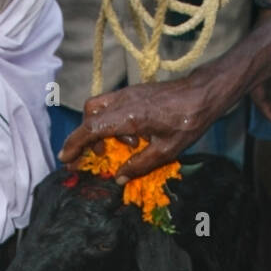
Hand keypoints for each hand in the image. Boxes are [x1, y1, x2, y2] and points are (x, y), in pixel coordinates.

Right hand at [60, 64, 239, 179]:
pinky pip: (110, 105)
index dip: (75, 144)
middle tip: (81, 159)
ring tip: (112, 149)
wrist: (203, 92)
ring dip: (96, 128)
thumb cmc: (188, 121)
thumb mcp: (166, 151)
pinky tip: (127, 136)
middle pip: (88, 116)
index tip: (66, 159)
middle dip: (81, 138)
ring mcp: (127, 94)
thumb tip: (119, 178)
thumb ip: (140, 165)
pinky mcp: (133, 92)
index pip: (91, 128)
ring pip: (97, 107)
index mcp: (129, 117)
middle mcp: (123, 102)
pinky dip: (109, 121)